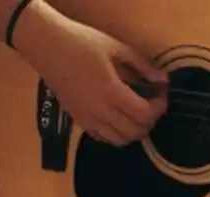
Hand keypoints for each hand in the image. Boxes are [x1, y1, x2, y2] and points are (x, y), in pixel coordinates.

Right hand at [13, 3, 167, 145]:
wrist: (47, 47)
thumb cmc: (82, 43)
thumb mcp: (116, 48)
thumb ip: (142, 66)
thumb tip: (162, 80)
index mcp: (112, 92)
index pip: (145, 114)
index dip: (159, 108)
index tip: (161, 95)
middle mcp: (101, 111)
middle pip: (136, 131)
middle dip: (150, 121)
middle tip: (152, 105)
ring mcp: (88, 119)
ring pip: (120, 140)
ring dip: (134, 131)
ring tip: (137, 114)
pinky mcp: (78, 121)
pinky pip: (103, 138)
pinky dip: (116, 134)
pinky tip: (118, 119)